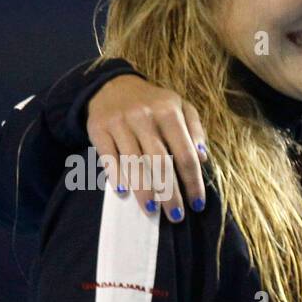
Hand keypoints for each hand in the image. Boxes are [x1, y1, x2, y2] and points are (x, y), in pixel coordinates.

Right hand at [87, 74, 206, 220]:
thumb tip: (203, 158)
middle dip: (170, 194)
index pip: (185, 154)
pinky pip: (108, 157)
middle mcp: (144, 116)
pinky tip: (123, 192)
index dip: (193, 182)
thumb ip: (195, 131)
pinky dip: (116, 175)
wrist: (113, 85)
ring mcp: (119, 122)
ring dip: (144, 191)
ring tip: (152, 211)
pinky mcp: (98, 128)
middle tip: (176, 217)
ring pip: (134, 164)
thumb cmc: (154, 104)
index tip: (197, 204)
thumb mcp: (180, 108)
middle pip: (160, 163)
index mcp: (169, 112)